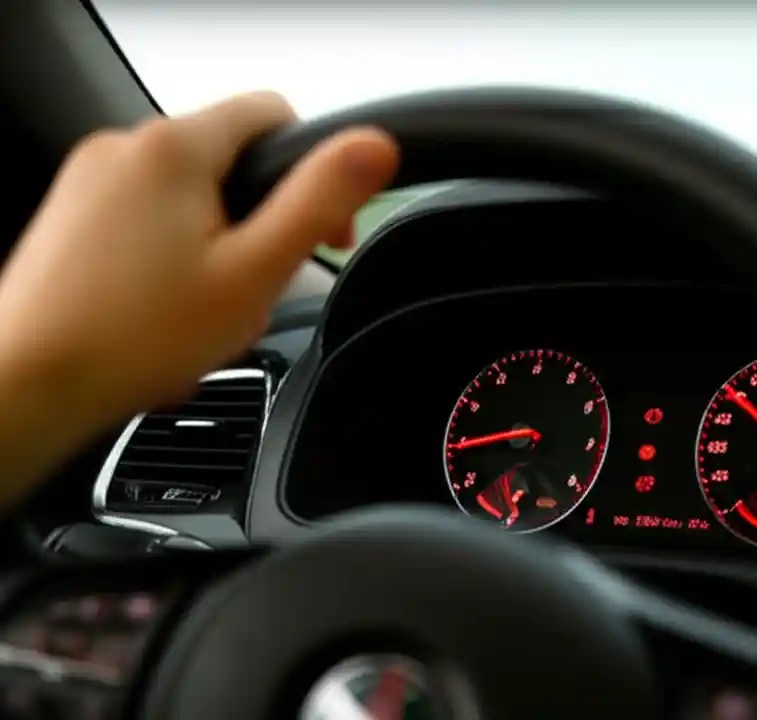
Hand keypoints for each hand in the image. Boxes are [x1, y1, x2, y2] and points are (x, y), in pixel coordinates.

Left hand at [0, 92, 397, 499]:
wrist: (29, 383)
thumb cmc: (133, 337)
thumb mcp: (255, 270)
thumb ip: (319, 202)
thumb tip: (374, 145)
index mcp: (174, 149)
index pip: (275, 115)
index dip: (316, 173)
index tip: (323, 232)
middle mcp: (124, 148)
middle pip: (232, 161)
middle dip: (260, 220)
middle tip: (259, 283)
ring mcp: (91, 179)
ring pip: (192, 194)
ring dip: (217, 243)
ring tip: (206, 306)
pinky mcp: (73, 214)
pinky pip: (149, 217)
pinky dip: (172, 256)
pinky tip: (168, 309)